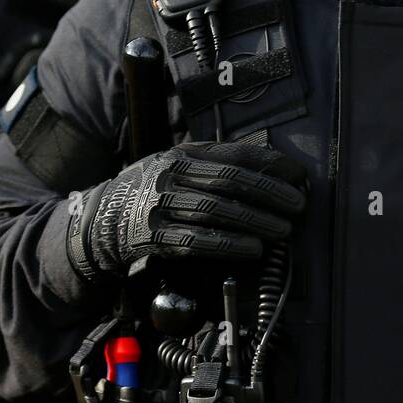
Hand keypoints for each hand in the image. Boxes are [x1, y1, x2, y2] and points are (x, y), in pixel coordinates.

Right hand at [67, 141, 307, 282]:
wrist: (103, 218)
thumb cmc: (155, 190)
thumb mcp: (179, 165)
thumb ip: (215, 165)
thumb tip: (270, 171)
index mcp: (184, 153)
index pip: (236, 154)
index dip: (270, 164)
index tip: (298, 175)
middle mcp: (172, 174)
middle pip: (230, 181)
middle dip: (270, 193)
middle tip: (298, 205)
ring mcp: (160, 205)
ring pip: (216, 210)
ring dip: (255, 221)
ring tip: (283, 230)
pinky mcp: (153, 236)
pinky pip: (196, 241)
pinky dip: (228, 245)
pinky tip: (253, 250)